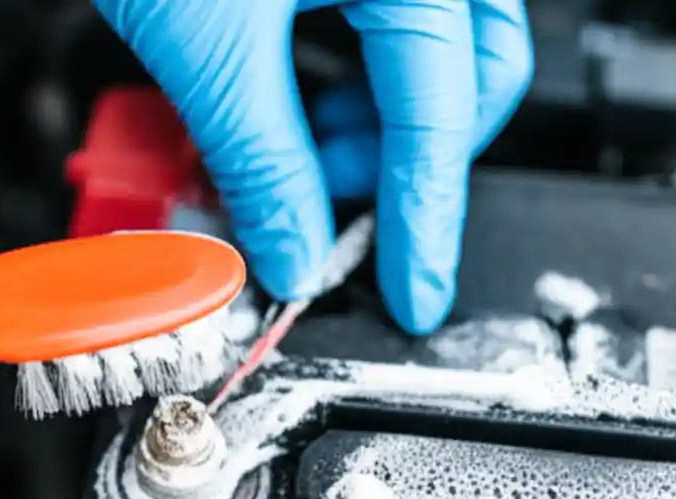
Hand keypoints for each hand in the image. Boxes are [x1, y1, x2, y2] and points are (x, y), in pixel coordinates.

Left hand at [94, 0, 532, 333]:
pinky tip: (293, 87)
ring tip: (294, 146)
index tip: (414, 292)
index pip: (441, 119)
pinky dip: (351, 65)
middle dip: (399, 161)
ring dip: (374, 115)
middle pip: (468, 79)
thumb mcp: (206, 46)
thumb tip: (293, 252)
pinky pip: (394, 10)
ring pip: (437, 46)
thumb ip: (260, 162)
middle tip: (328, 212)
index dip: (424, 222)